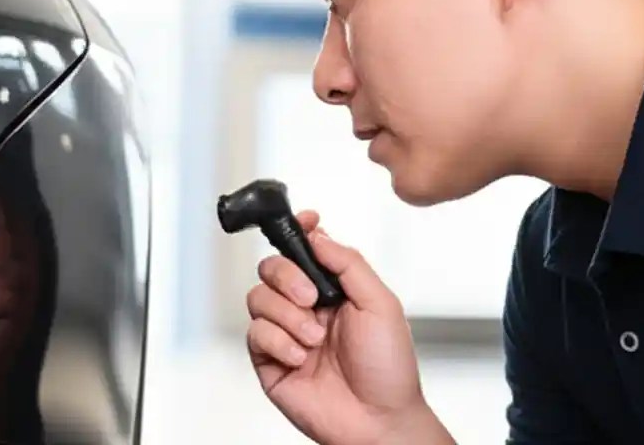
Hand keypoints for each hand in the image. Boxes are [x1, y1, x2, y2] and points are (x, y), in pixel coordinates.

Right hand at [246, 211, 453, 444]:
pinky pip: (254, 333)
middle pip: (271, 268)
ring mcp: (285, 333)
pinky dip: (278, 342)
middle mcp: (305, 307)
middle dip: (287, 277)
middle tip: (311, 299)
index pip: (304, 249)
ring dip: (286, 316)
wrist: (379, 420)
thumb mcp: (381, 304)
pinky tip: (301, 358)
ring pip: (257, 298)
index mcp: (332, 290)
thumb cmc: (389, 369)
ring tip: (312, 339)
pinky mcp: (268, 360)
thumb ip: (349, 263)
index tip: (303, 221)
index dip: (297, 231)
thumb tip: (318, 235)